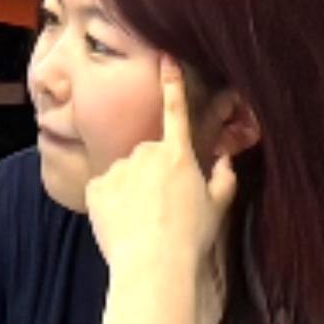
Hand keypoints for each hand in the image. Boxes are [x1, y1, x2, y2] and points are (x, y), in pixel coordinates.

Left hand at [82, 70, 237, 322]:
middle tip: (161, 209)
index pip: (176, 111)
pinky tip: (122, 225)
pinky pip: (104, 192)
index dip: (172, 83)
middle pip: (147, 156)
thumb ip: (224, 179)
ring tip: (140, 222)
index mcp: (179, 155)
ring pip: (124, 175)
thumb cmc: (190, 239)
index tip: (165, 57)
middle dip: (151, 175)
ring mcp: (118, 169)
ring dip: (130, 191)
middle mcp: (146, 153)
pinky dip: (110, 205)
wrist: (152, 266)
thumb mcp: (218, 209)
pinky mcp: (96, 188)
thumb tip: (226, 161)